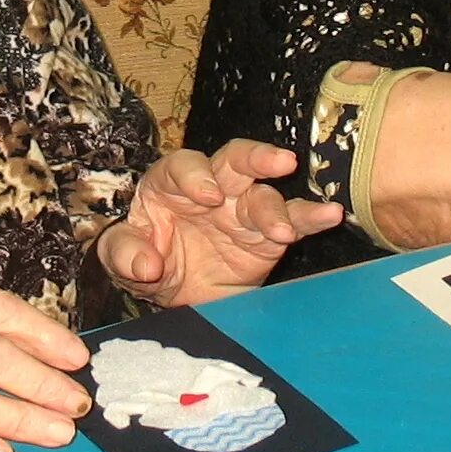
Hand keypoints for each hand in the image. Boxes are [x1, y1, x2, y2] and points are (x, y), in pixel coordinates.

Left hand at [99, 140, 343, 306]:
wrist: (173, 294)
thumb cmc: (146, 256)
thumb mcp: (120, 256)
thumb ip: (125, 253)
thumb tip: (147, 263)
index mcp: (172, 182)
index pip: (185, 166)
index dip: (196, 176)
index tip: (208, 196)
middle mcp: (214, 187)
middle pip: (237, 160)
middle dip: (258, 158)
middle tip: (279, 163)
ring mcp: (244, 210)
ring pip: (267, 195)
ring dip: (279, 208)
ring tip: (286, 228)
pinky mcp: (269, 237)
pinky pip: (294, 223)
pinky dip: (312, 218)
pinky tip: (330, 214)